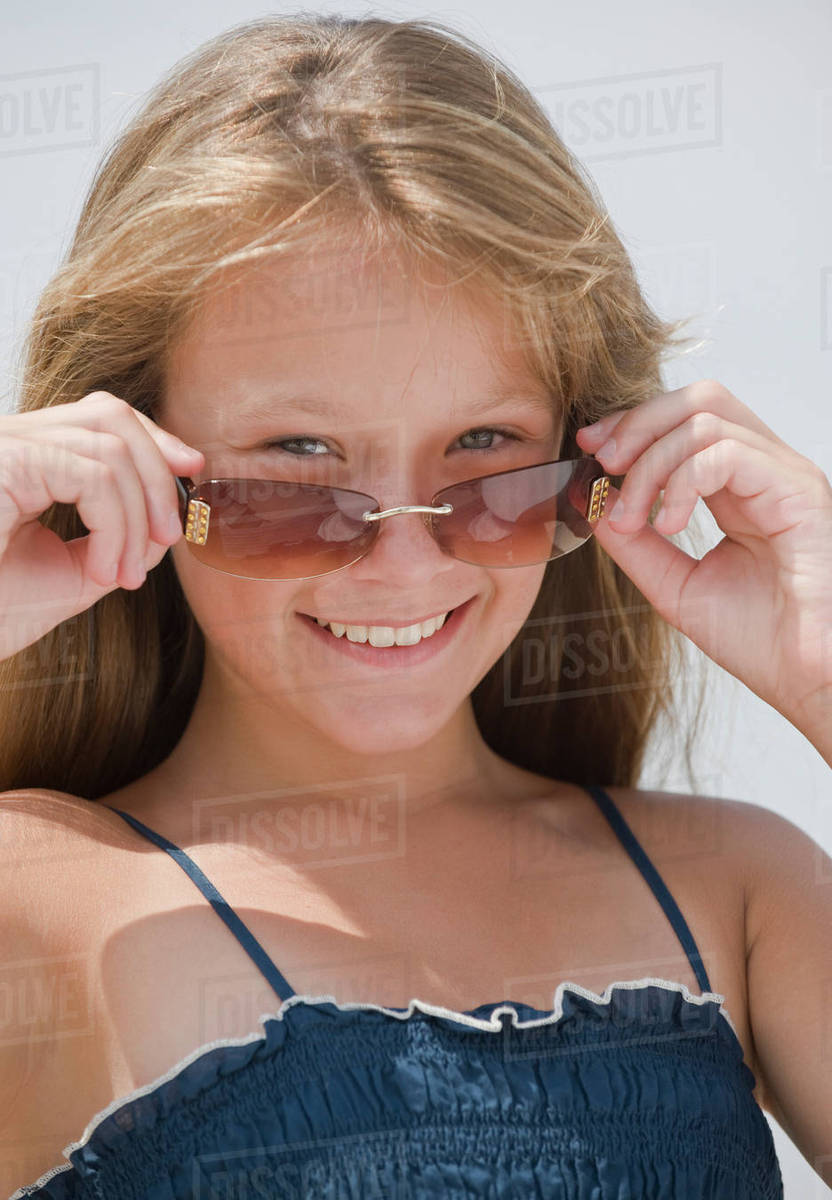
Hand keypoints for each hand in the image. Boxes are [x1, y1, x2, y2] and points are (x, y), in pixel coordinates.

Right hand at [0, 391, 204, 661]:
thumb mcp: (72, 572)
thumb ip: (119, 538)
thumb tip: (166, 518)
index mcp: (23, 458)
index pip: (99, 418)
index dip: (154, 442)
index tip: (190, 477)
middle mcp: (9, 440)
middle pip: (109, 414)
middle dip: (157, 471)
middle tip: (171, 535)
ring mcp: (3, 445)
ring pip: (109, 446)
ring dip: (136, 517)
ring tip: (126, 574)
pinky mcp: (4, 461)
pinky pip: (91, 475)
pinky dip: (115, 525)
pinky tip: (103, 570)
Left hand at [576, 379, 831, 747]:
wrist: (807, 680)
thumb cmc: (761, 640)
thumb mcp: (675, 584)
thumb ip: (634, 542)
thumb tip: (591, 500)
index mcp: (742, 487)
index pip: (688, 420)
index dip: (634, 424)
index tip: (590, 449)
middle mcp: (767, 472)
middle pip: (700, 400)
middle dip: (638, 423)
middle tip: (603, 463)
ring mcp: (785, 476)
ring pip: (705, 421)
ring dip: (650, 463)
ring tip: (633, 517)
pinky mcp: (797, 492)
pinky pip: (727, 452)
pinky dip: (682, 481)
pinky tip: (668, 525)